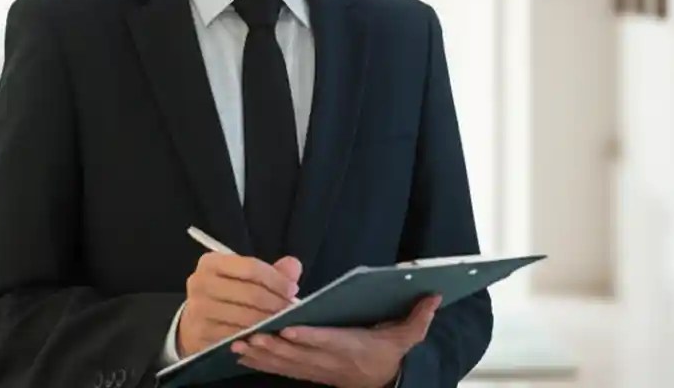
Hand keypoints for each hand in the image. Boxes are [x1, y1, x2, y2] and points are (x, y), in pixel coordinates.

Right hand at [177, 253, 302, 356]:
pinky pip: (237, 336)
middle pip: (250, 293)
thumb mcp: (244, 278)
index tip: (293, 290)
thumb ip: (271, 271)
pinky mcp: (201, 333)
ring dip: (269, 322)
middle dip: (276, 303)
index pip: (251, 267)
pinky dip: (255, 337)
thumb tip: (293, 266)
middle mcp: (200, 282)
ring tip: (283, 323)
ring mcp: (198, 309)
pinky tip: (266, 336)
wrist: (195, 323)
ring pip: (246, 317)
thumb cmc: (225, 295)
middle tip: (291, 311)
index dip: (276, 279)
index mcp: (211, 262)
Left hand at [231, 294, 442, 387]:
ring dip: (261, 355)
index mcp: (353, 348)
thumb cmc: (390, 355)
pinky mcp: (308, 373)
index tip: (288, 327)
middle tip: (251, 334)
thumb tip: (435, 295)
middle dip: (274, 346)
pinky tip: (240, 354)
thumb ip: (418, 318)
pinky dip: (260, 362)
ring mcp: (318, 370)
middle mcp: (332, 362)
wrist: (383, 385)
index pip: (328, 341)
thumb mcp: (407, 338)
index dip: (307, 336)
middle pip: (299, 354)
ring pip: (285, 364)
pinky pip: (280, 370)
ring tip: (238, 344)